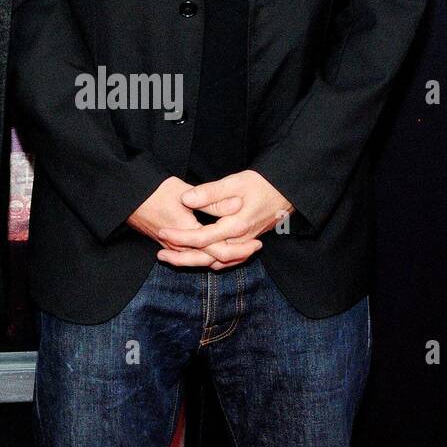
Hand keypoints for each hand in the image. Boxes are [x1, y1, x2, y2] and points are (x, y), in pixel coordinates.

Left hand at [154, 169, 292, 269]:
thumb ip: (210, 194)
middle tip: (160, 255)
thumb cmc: (260, 184)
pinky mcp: (246, 244)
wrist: (286, 192)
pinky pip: (228, 261)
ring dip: (195, 263)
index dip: (180, 237)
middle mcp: (240, 240)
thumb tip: (186, 200)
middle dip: (182, 259)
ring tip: (172, 258)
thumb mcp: (234, 183)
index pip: (202, 238)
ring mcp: (244, 244)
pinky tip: (198, 257)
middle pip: (208, 258)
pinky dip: (211, 262)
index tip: (162, 232)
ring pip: (218, 263)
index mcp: (235, 226)